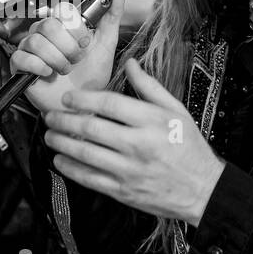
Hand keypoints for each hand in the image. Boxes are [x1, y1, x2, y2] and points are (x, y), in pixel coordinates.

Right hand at [10, 0, 126, 112]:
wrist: (81, 106)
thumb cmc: (91, 77)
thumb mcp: (106, 44)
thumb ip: (112, 15)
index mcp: (63, 25)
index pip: (62, 10)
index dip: (75, 27)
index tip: (86, 42)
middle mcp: (44, 33)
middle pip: (48, 25)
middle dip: (68, 47)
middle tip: (76, 59)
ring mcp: (30, 48)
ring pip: (36, 41)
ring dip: (56, 59)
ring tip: (64, 69)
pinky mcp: (19, 66)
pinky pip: (22, 57)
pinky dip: (39, 67)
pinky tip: (49, 74)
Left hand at [42, 57, 224, 224]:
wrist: (203, 190)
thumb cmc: (189, 148)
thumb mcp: (176, 111)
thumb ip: (150, 87)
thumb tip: (129, 62)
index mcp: (152, 121)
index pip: (109, 105)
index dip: (83, 99)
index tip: (68, 98)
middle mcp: (139, 144)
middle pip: (91, 128)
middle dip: (64, 120)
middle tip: (50, 116)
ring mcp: (130, 170)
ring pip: (86, 154)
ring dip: (62, 143)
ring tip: (49, 136)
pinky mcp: (124, 191)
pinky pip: (90, 178)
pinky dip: (71, 169)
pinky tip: (60, 160)